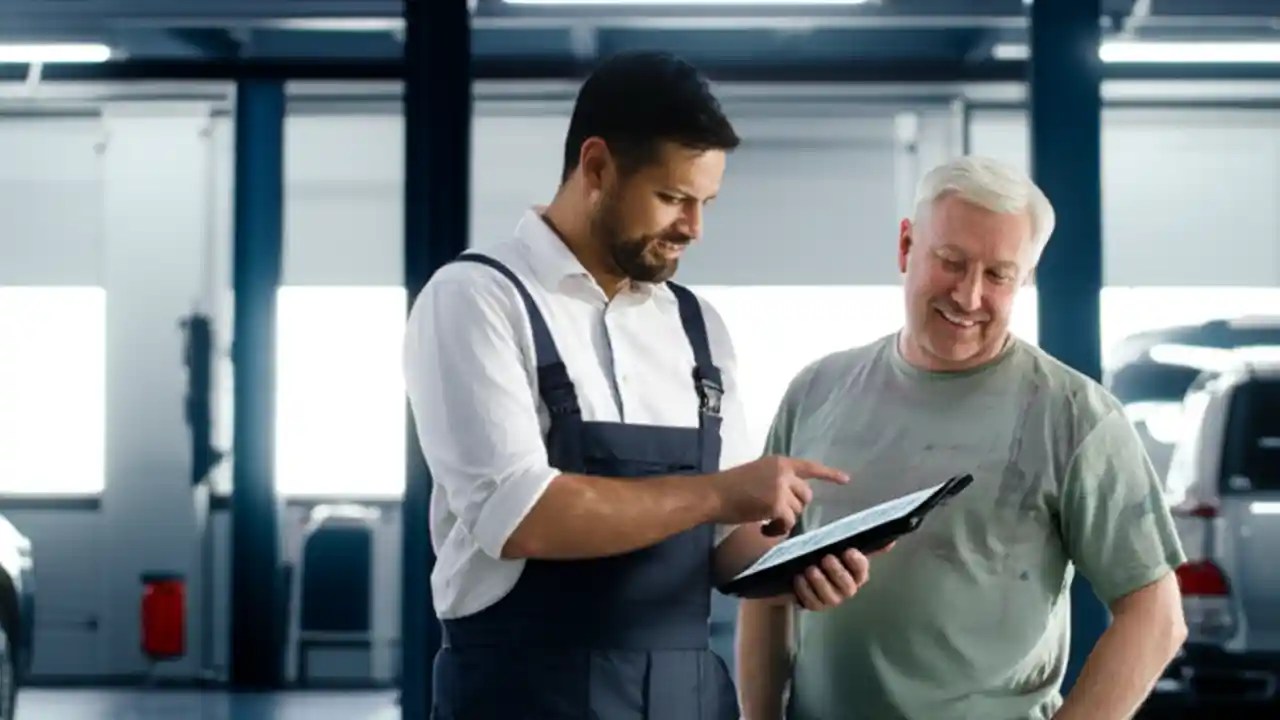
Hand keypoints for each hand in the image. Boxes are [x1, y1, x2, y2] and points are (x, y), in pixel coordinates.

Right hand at [711, 455, 848, 536]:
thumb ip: (775, 481)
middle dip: (795, 507)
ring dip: (784, 521)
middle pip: (805, 495)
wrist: (713, 494)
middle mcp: (783, 472)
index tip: (846, 480)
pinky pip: (787, 523)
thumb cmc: (729, 487)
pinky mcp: (776, 504)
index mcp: (779, 462)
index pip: (810, 466)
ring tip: (766, 523)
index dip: (829, 474)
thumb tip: (787, 498)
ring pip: (797, 511)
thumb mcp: (756, 474)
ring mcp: (781, 487)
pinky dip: (777, 530)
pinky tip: (764, 529)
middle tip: (777, 515)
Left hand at [790, 543, 893, 610]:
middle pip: (847, 586)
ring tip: (809, 569)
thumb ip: (862, 542)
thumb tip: (891, 541)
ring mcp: (831, 599)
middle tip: (826, 558)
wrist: (800, 566)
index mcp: (857, 573)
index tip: (849, 551)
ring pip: (830, 597)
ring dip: (820, 582)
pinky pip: (812, 603)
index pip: (862, 570)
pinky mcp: (815, 605)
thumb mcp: (840, 545)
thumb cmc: (824, 555)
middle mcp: (847, 589)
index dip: (857, 562)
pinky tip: (799, 579)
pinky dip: (805, 591)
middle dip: (837, 572)